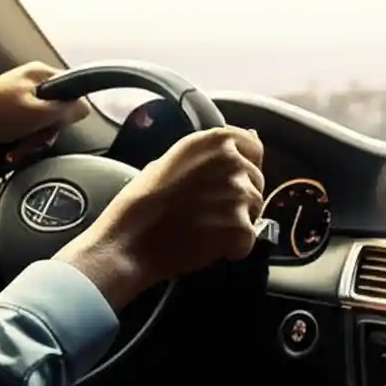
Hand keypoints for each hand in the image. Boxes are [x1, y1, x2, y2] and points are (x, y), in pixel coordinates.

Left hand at [0, 62, 90, 156]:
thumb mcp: (38, 114)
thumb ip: (67, 110)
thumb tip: (87, 108)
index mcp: (40, 73)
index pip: (73, 91)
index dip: (68, 113)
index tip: (56, 126)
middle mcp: (31, 81)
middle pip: (57, 111)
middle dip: (46, 132)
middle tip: (33, 140)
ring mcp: (19, 96)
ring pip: (42, 122)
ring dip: (32, 140)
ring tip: (18, 148)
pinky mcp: (8, 111)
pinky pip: (26, 127)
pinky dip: (21, 140)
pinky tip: (12, 150)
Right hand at [54, 126, 264, 310]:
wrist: (128, 240)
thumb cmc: (142, 202)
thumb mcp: (172, 160)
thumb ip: (210, 152)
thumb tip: (250, 137)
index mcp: (213, 140)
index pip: (254, 148)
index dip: (244, 167)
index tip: (224, 181)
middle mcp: (230, 161)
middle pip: (256, 182)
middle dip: (238, 198)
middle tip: (205, 211)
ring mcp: (237, 194)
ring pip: (254, 211)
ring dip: (235, 223)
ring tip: (202, 228)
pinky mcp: (239, 227)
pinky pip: (248, 239)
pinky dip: (232, 248)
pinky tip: (205, 245)